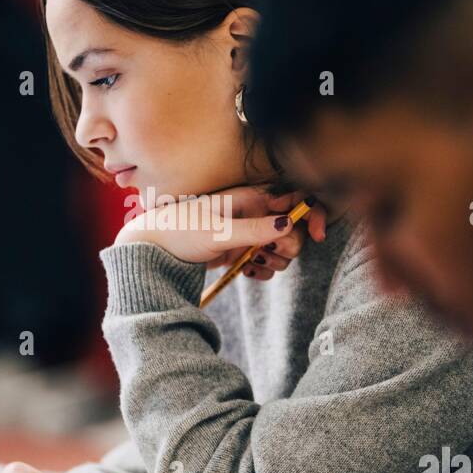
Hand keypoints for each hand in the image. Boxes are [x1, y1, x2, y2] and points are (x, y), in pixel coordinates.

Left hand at [116, 186, 326, 269]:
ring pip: (281, 248)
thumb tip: (289, 223)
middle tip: (268, 255)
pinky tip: (247, 273)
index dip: (312, 214)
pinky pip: (266, 261)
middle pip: (292, 229)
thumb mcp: (218, 232)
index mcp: (251, 198)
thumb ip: (254, 229)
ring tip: (251, 264)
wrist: (154, 252)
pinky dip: (262, 269)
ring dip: (274, 260)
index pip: (294, 199)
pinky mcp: (241, 251)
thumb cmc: (181, 232)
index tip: (317, 235)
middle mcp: (253, 213)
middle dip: (288, 246)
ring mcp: (248, 233)